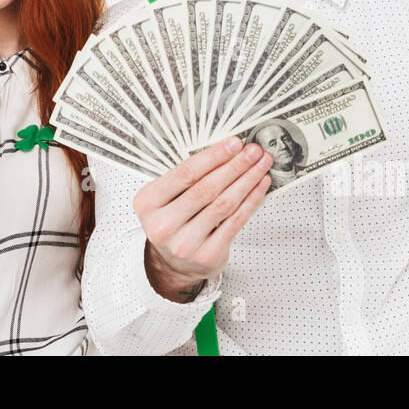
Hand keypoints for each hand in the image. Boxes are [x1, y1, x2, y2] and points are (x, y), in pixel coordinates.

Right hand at [132, 135, 272, 301]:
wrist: (173, 264)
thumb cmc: (173, 222)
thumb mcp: (166, 198)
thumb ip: (187, 177)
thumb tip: (226, 151)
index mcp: (148, 203)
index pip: (185, 174)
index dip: (213, 157)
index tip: (234, 143)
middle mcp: (164, 225)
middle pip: (206, 188)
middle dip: (235, 166)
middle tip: (253, 152)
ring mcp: (185, 243)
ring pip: (223, 204)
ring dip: (246, 180)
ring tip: (260, 165)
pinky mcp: (207, 255)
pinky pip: (235, 222)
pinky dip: (250, 200)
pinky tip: (259, 187)